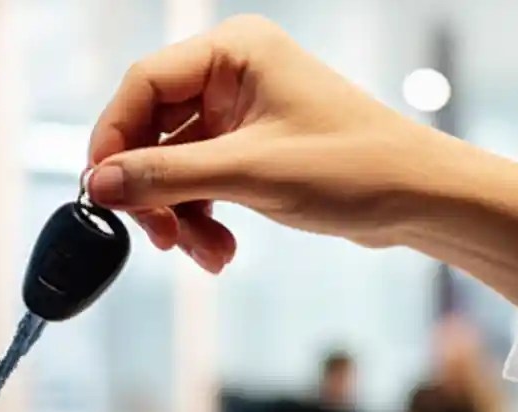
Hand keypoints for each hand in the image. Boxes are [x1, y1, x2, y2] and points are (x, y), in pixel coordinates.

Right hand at [87, 15, 517, 320]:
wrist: (418, 200)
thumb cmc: (352, 168)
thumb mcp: (249, 174)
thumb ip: (167, 177)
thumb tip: (98, 185)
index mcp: (233, 51)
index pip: (143, 85)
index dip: (114, 140)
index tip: (102, 192)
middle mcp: (232, 73)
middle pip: (152, 130)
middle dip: (154, 191)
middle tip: (158, 237)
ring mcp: (240, 112)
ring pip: (174, 164)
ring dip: (180, 215)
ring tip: (204, 254)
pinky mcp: (250, 148)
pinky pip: (200, 182)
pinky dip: (202, 218)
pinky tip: (219, 252)